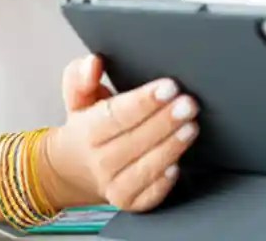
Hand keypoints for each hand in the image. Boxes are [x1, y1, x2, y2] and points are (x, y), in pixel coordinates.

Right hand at [42, 55, 199, 212]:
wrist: (75, 167)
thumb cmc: (86, 125)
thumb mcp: (78, 96)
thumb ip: (81, 75)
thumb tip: (93, 63)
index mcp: (86, 132)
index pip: (116, 115)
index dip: (144, 101)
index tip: (168, 87)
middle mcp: (99, 161)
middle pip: (135, 140)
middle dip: (164, 121)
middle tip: (188, 103)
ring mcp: (113, 185)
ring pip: (144, 168)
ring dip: (170, 148)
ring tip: (190, 127)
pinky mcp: (129, 202)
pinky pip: (149, 195)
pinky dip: (163, 183)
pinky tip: (178, 166)